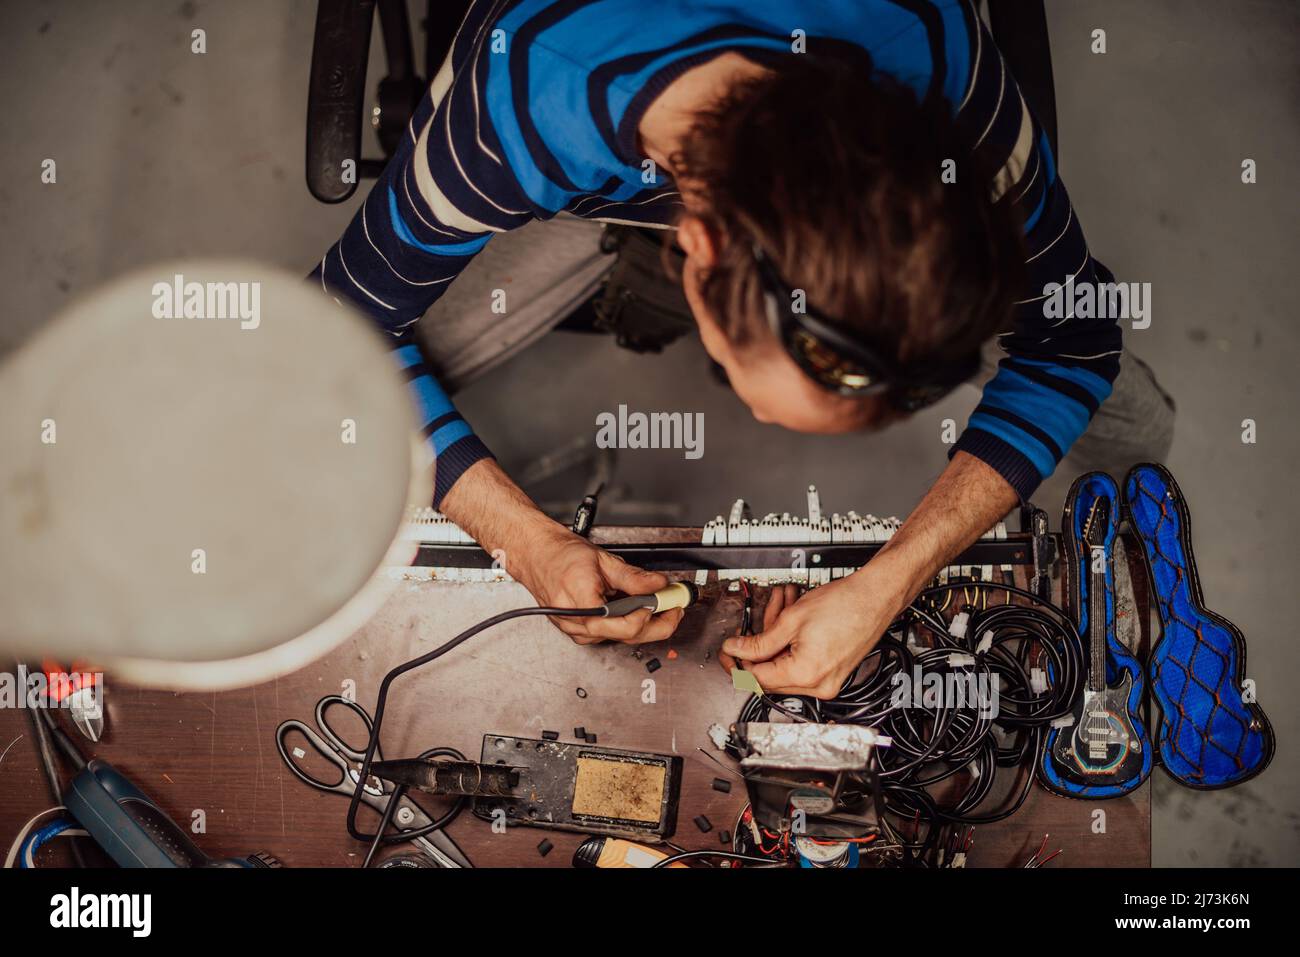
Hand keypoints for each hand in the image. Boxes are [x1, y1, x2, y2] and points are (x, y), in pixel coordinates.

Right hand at [512, 524, 683, 644]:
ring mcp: (576, 631)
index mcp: (583, 603)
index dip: (651, 615)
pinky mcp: (578, 632)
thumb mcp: (603, 560)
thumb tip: (659, 585)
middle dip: (656, 624)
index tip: (666, 602)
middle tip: (673, 606)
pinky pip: (609, 634)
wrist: (537, 556)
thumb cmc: (562, 556)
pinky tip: (631, 608)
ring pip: (619, 638)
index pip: (625, 625)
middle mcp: (578, 623)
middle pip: (627, 637)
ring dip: (641, 623)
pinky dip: (625, 622)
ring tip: (653, 603)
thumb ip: (634, 577)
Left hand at [717, 561, 909, 697]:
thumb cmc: (845, 605)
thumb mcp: (791, 620)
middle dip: (756, 649)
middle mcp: (818, 685)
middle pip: (770, 674)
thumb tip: (737, 650)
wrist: (876, 597)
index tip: (727, 650)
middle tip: (746, 630)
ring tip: (779, 606)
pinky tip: (790, 615)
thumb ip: (759, 641)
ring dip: (775, 638)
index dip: (737, 662)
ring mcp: (826, 681)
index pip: (757, 677)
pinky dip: (791, 642)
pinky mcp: (831, 673)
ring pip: (784, 665)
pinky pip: (800, 662)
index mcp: (805, 674)